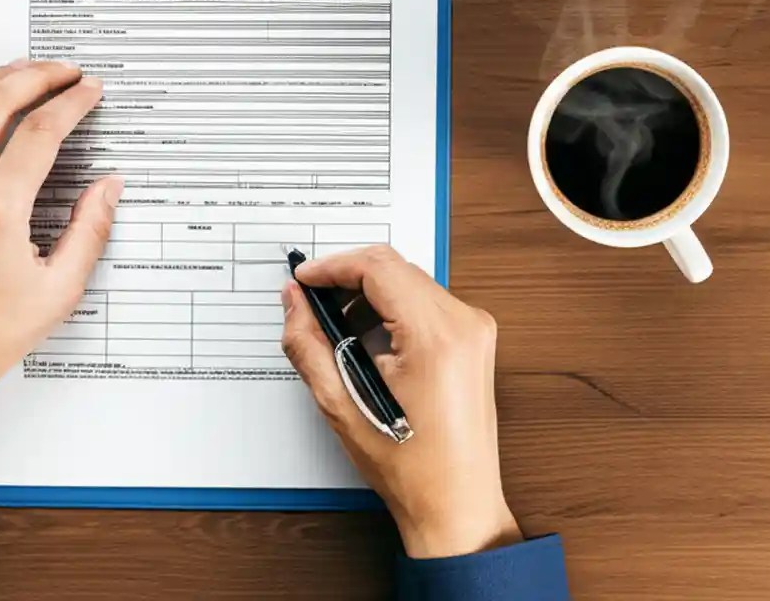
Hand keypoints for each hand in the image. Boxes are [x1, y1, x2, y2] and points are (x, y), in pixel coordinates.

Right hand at [280, 246, 522, 558]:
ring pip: (409, 282)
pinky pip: (426, 302)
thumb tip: (294, 302)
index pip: (378, 268)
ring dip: (369, 294)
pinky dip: (391, 309)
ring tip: (336, 328)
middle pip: (395, 268)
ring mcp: (475, 330)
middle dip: (347, 278)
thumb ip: (307, 344)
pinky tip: (367, 339)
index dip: (332, 266)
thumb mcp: (340, 404)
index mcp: (436, 336)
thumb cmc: (410, 466)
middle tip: (312, 303)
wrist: (457, 503)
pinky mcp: (475, 340)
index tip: (304, 279)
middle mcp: (464, 324)